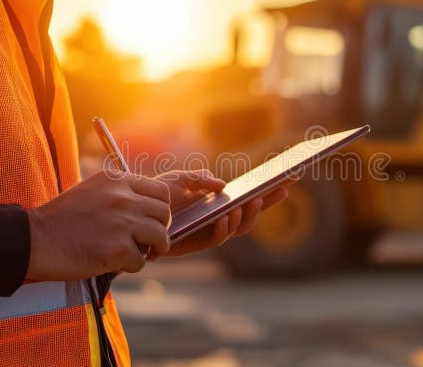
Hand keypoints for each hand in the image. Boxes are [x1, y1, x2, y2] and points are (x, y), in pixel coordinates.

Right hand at [25, 171, 170, 280]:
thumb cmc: (61, 219)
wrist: (34, 240)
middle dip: (159, 230)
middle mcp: (124, 198)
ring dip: (152, 250)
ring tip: (138, 254)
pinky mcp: (118, 249)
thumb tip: (146, 206)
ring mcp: (122, 223)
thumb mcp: (92, 190)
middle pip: (164, 214)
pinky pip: (140, 261)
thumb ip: (120, 193)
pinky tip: (114, 263)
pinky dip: (130, 266)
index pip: (160, 192)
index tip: (151, 221)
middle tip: (148, 242)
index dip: (159, 209)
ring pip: (160, 237)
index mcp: (117, 180)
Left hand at [151, 169, 289, 258]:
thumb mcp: (180, 179)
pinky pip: (216, 239)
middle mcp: (218, 218)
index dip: (269, 192)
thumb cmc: (158, 197)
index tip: (287, 181)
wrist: (135, 213)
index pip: (249, 198)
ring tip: (250, 201)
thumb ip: (201, 179)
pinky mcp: (197, 243)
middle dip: (266, 203)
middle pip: (250, 215)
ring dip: (247, 216)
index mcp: (218, 203)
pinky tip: (225, 217)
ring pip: (238, 229)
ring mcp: (209, 232)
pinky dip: (224, 228)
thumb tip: (223, 185)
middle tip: (278, 191)